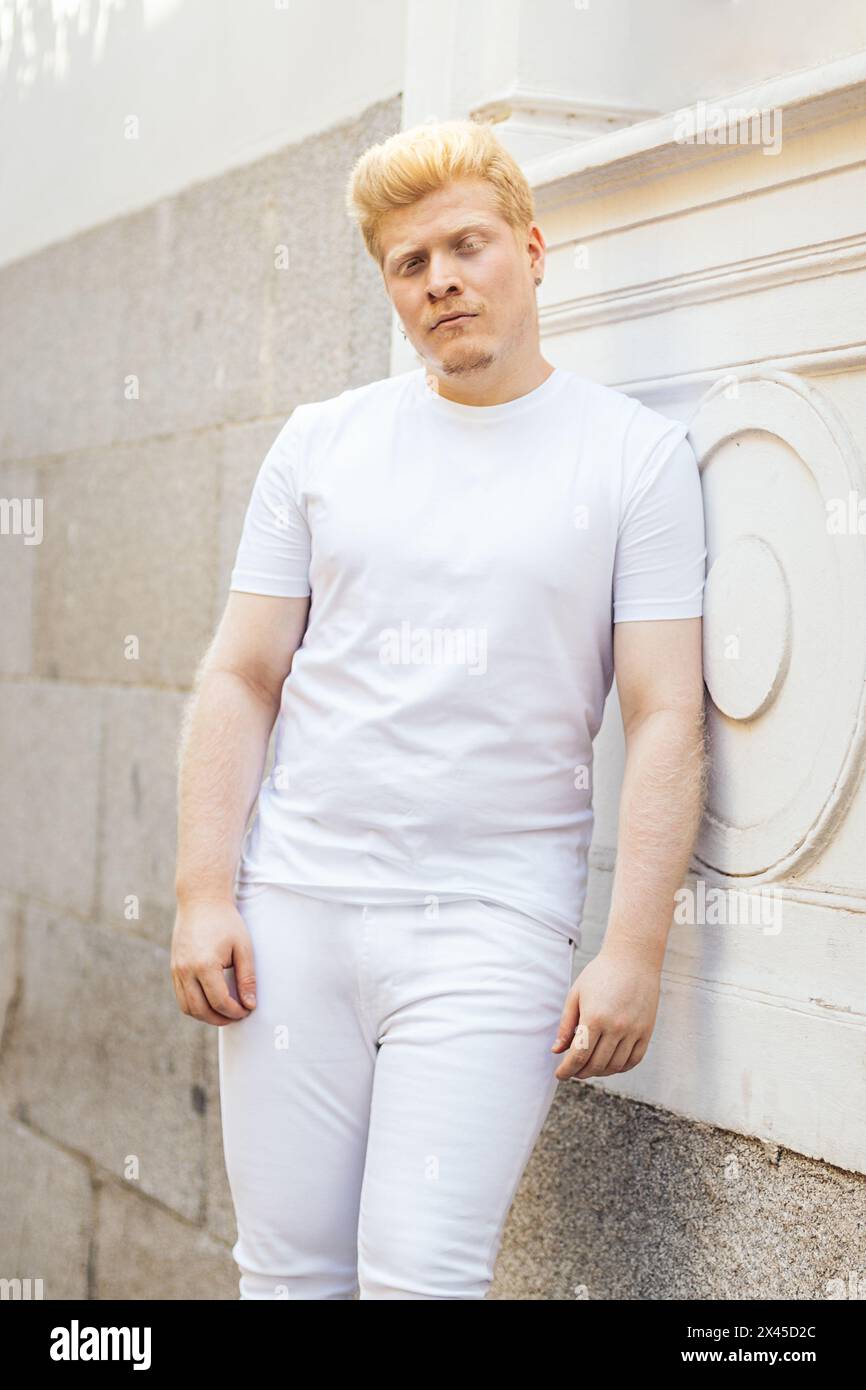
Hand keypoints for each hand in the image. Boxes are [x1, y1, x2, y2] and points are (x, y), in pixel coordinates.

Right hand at [170, 896, 256, 1026]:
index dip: (235, 1011)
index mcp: (204, 965)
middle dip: (220, 1019)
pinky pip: (181, 996)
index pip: (219, 1001)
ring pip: (187, 1007)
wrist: (201, 900)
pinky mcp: (174, 968)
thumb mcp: (243, 947)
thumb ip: (247, 978)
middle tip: (237, 1016)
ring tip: (224, 1012)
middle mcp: (186, 970)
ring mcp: (176, 970)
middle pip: (201, 1010)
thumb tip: (250, 1004)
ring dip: (205, 1016)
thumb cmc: (226, 921)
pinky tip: (211, 1002)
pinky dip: (195, 1005)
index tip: (247, 1010)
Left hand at [551, 947, 659, 1081]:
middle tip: (572, 1070)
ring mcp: (634, 1031)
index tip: (559, 1074)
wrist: (633, 959)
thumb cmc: (600, 973)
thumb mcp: (576, 994)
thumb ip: (566, 1025)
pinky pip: (634, 1060)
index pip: (579, 1056)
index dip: (567, 1069)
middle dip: (580, 1072)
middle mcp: (616, 1027)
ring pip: (615, 1066)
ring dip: (600, 1072)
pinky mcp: (646, 1031)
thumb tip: (556, 1051)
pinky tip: (609, 1063)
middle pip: (596, 1064)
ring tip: (589, 1067)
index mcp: (595, 1018)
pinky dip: (620, 1067)